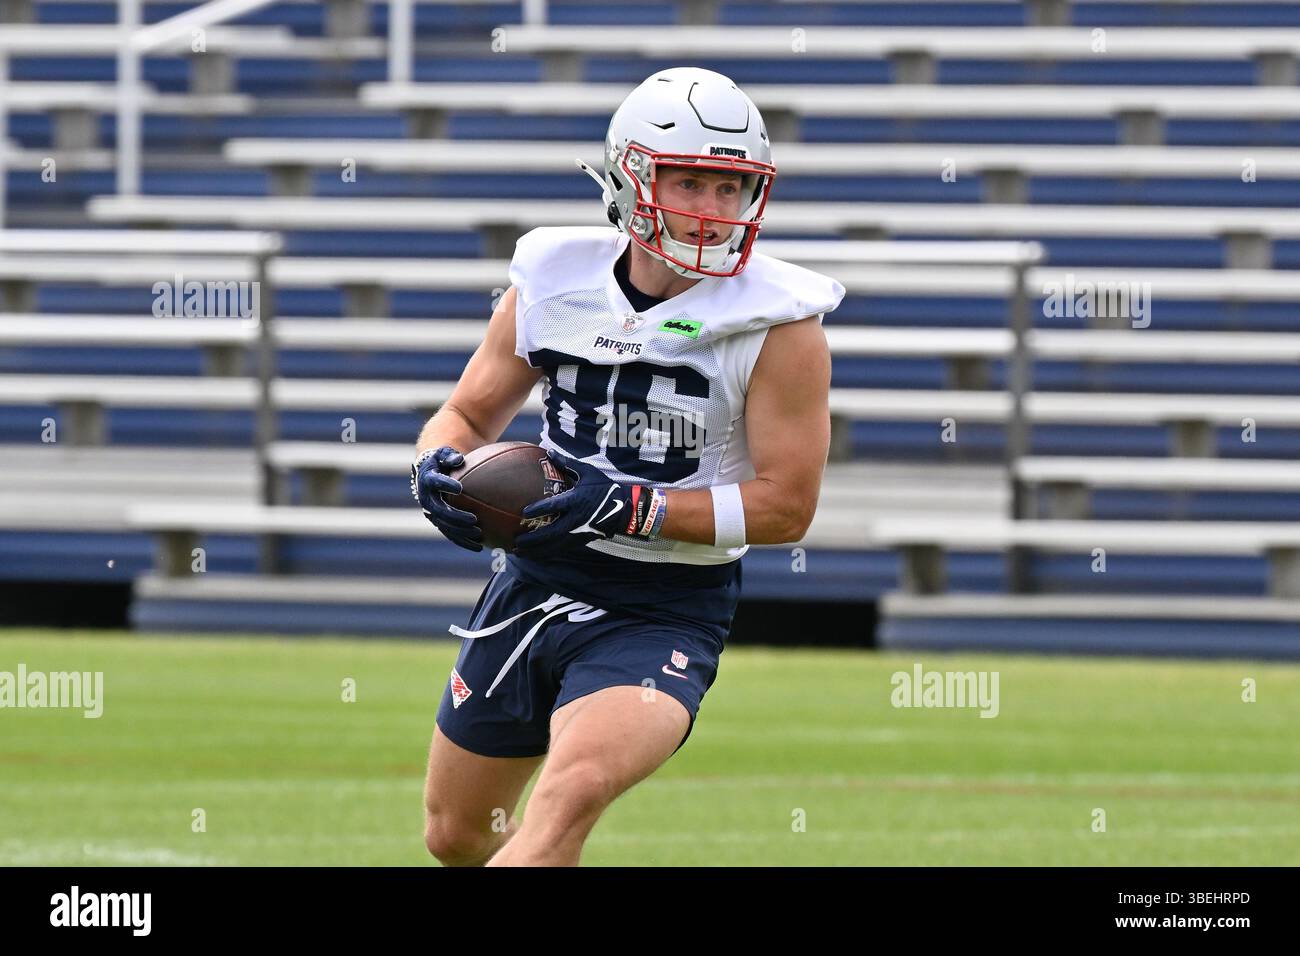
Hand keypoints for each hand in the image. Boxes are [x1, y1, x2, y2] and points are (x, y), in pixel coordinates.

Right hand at [411, 446, 483, 552]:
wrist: (430, 471)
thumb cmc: (442, 459)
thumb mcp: (444, 453)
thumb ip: (449, 455)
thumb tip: (458, 459)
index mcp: (427, 480)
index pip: (435, 483)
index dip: (445, 485)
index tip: (459, 487)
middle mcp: (427, 499)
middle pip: (440, 511)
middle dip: (456, 517)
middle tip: (473, 519)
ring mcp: (432, 513)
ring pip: (445, 526)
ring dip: (461, 533)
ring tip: (478, 535)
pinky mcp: (440, 522)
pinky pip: (451, 534)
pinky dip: (464, 541)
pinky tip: (479, 547)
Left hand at [513, 451, 663, 557]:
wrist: (625, 509)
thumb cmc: (605, 487)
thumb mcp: (588, 473)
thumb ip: (567, 464)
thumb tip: (549, 451)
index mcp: (577, 501)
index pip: (555, 506)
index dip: (539, 509)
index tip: (524, 512)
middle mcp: (576, 519)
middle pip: (551, 533)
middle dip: (533, 540)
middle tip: (515, 542)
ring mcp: (579, 532)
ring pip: (554, 546)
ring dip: (536, 551)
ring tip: (519, 553)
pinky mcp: (581, 540)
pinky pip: (560, 549)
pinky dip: (546, 553)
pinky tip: (534, 555)